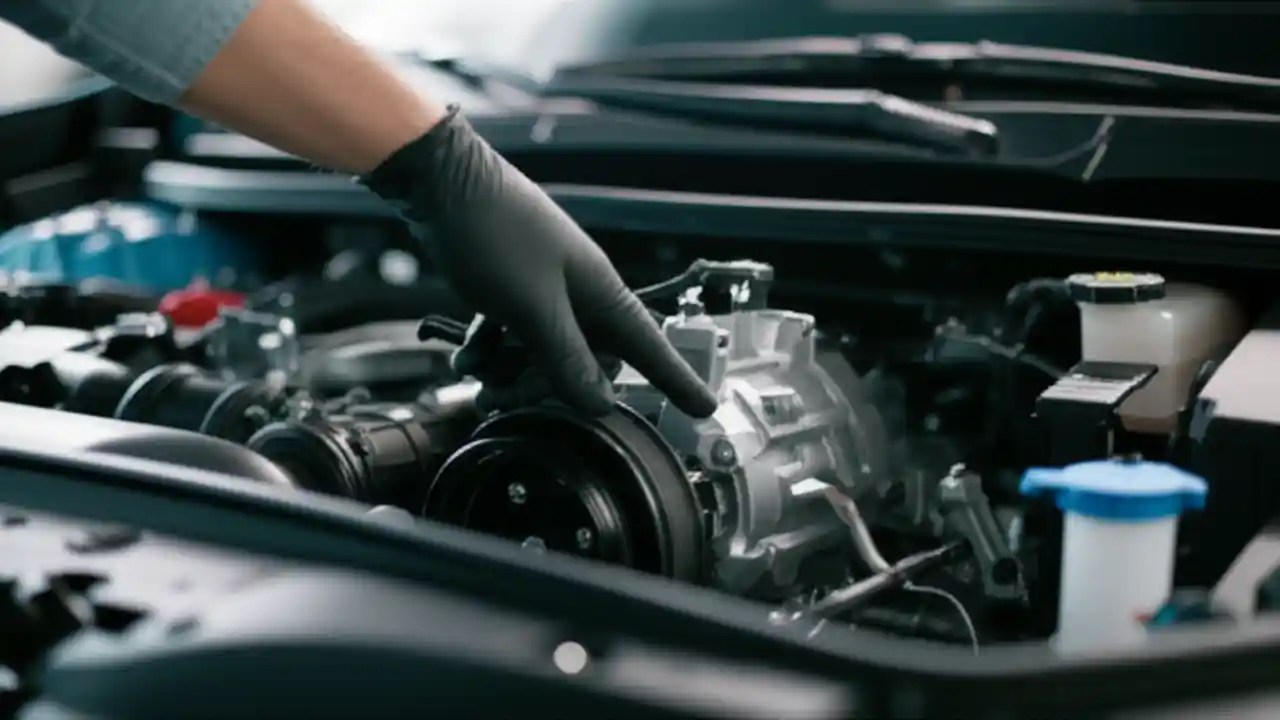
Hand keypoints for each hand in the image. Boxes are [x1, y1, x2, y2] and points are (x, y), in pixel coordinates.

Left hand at [361, 107, 716, 417]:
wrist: (437, 177)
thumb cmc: (492, 231)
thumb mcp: (531, 306)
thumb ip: (566, 357)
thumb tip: (602, 403)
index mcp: (600, 291)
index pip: (650, 345)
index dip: (677, 378)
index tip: (704, 407)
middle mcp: (579, 290)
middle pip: (585, 359)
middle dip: (546, 386)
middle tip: (503, 397)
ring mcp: (544, 285)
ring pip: (543, 349)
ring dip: (510, 370)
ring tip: (475, 376)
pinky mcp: (511, 283)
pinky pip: (512, 332)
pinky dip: (491, 348)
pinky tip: (465, 357)